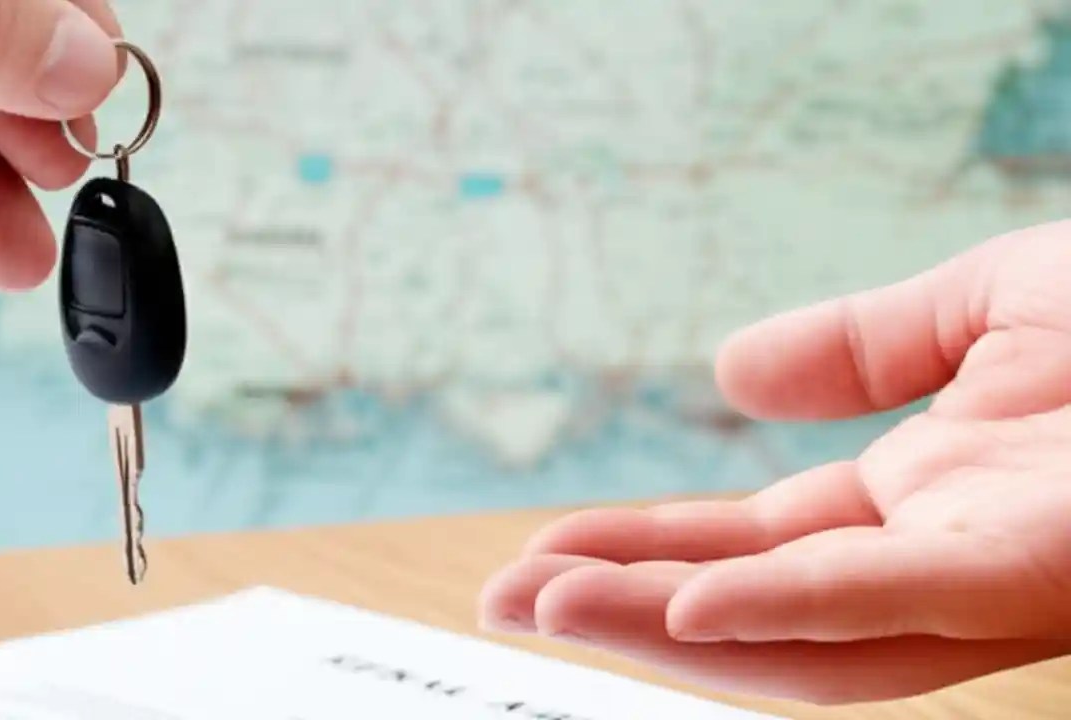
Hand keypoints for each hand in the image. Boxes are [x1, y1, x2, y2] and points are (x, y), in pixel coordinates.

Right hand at [479, 219, 1070, 704]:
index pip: (751, 545)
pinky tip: (687, 609)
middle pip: (745, 607)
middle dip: (618, 608)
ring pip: (792, 635)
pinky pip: (882, 604)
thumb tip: (730, 372)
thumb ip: (862, 342)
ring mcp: (977, 575)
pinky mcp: (1023, 571)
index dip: (641, 546)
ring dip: (659, 628)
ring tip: (545, 609)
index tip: (547, 549)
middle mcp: (933, 559)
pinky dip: (780, 609)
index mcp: (925, 502)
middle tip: (499, 602)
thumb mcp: (990, 303)